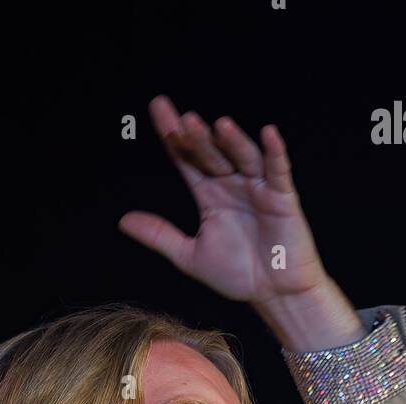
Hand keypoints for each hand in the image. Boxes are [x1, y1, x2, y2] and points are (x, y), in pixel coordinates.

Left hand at [119, 94, 327, 308]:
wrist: (274, 293)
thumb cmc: (238, 274)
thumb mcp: (189, 256)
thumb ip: (159, 235)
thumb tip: (123, 221)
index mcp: (210, 194)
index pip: (187, 159)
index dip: (173, 136)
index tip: (158, 108)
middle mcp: (232, 184)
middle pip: (211, 154)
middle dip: (198, 137)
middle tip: (183, 121)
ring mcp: (258, 188)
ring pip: (242, 157)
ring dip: (232, 141)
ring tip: (218, 126)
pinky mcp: (282, 198)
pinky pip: (278, 171)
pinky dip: (275, 152)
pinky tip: (268, 133)